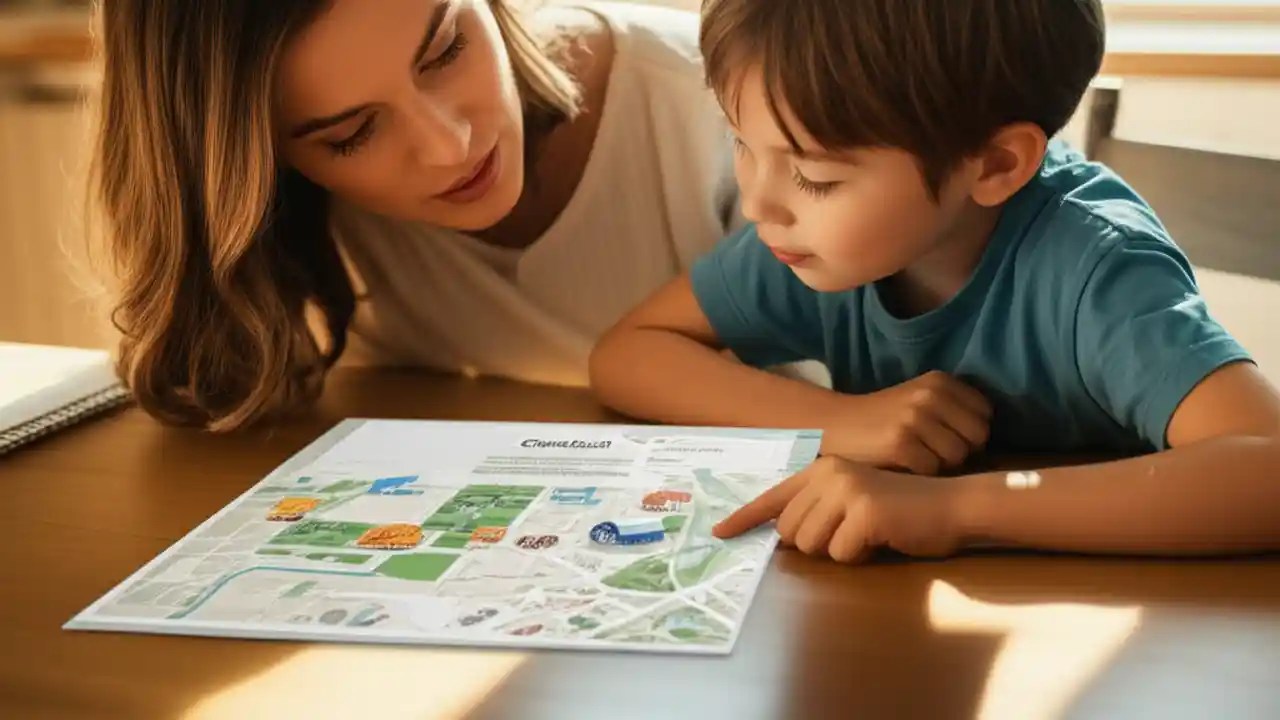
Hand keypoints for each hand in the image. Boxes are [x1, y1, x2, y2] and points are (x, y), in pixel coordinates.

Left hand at [713, 456, 962, 561]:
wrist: (950, 505)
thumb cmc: (901, 510)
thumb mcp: (852, 502)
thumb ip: (817, 511)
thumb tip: (780, 537)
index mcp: (822, 470)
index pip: (773, 496)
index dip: (744, 518)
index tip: (719, 532)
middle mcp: (828, 474)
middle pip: (789, 531)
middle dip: (816, 544)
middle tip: (851, 534)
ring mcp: (845, 490)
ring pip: (810, 545)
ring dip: (838, 551)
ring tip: (867, 534)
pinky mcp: (863, 512)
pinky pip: (841, 554)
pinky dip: (861, 556)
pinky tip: (882, 538)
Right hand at [823, 371, 991, 474]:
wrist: (834, 425)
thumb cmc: (882, 419)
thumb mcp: (918, 399)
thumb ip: (952, 408)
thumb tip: (988, 437)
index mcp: (939, 381)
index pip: (985, 414)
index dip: (971, 432)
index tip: (948, 437)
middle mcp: (930, 395)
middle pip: (978, 436)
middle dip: (962, 450)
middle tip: (934, 452)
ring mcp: (915, 419)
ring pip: (958, 456)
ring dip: (942, 465)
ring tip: (918, 458)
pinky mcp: (901, 444)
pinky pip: (933, 470)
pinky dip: (921, 475)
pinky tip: (903, 466)